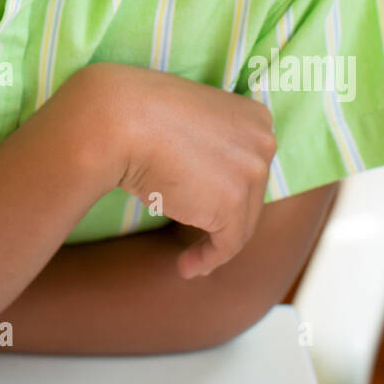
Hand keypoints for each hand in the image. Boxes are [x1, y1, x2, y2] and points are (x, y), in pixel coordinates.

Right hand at [76, 63, 276, 280]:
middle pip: (251, 196)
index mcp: (256, 118)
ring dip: (215, 245)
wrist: (120, 120)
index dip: (230, 190)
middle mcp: (263, 142)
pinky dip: (207, 260)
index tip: (211, 207)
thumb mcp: (192, 121)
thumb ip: (215, 144)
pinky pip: (227, 245)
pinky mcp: (233, 203)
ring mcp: (252, 172)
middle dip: (225, 218)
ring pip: (241, 223)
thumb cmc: (143, 116)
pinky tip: (186, 267)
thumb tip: (214, 182)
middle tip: (200, 237)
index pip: (251, 166)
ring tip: (190, 261)